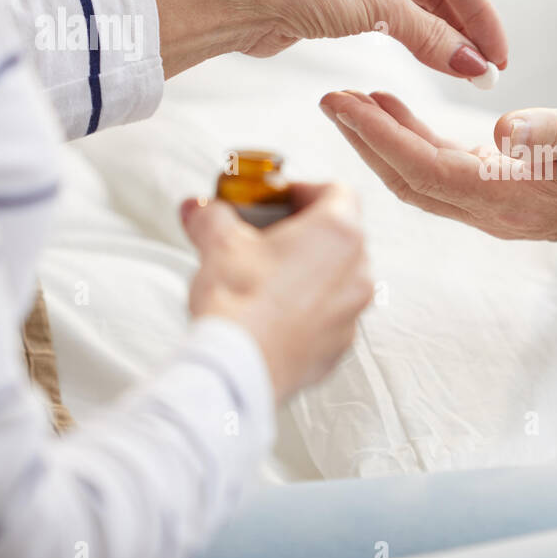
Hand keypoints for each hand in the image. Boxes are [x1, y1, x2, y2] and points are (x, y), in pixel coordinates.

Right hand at [180, 182, 373, 399]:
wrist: (240, 367)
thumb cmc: (238, 299)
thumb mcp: (219, 243)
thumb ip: (212, 217)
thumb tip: (198, 209)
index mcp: (339, 234)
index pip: (338, 192)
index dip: (306, 190)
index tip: (278, 200)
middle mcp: (358, 271)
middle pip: (341, 236)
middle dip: (306, 231)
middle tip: (268, 236)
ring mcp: (353, 312)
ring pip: (339, 278)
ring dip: (311, 270)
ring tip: (269, 276)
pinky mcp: (340, 345)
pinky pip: (331, 315)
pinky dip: (309, 308)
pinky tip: (274, 313)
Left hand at [253, 0, 507, 75]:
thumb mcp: (383, 9)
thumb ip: (435, 38)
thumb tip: (477, 67)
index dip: (483, 16)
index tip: (497, 56)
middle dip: (466, 31)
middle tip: (487, 71)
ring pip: (424, 9)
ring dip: (446, 41)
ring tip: (468, 73)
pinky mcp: (353, 0)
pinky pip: (401, 22)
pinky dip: (422, 43)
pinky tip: (439, 64)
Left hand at [318, 90, 556, 254]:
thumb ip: (552, 132)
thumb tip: (505, 130)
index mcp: (511, 194)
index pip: (425, 168)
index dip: (379, 137)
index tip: (342, 102)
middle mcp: (494, 211)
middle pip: (410, 180)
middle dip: (366, 141)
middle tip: (331, 98)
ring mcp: (497, 208)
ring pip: (423, 180)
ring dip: (387, 144)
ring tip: (357, 102)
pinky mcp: (504, 196)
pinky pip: (446, 175)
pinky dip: (417, 146)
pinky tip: (405, 116)